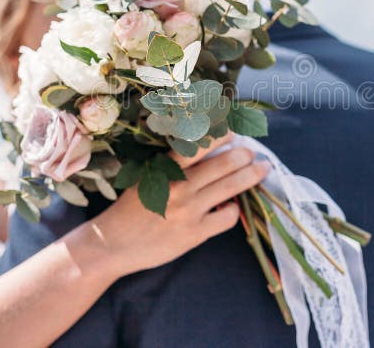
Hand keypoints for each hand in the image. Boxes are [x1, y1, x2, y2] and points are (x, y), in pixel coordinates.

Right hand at [90, 135, 268, 277]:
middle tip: (253, 151)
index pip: (198, 143)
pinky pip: (227, 217)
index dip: (220, 134)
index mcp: (165, 168)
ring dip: (251, 175)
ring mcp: (189, 210)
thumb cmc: (129, 209)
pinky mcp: (195, 233)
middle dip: (244, 154)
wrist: (111, 244)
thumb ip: (172, 166)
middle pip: (223, 164)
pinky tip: (232, 207)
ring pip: (231, 187)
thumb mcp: (146, 178)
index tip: (234, 128)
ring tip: (262, 169)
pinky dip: (234, 210)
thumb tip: (207, 150)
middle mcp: (179, 186)